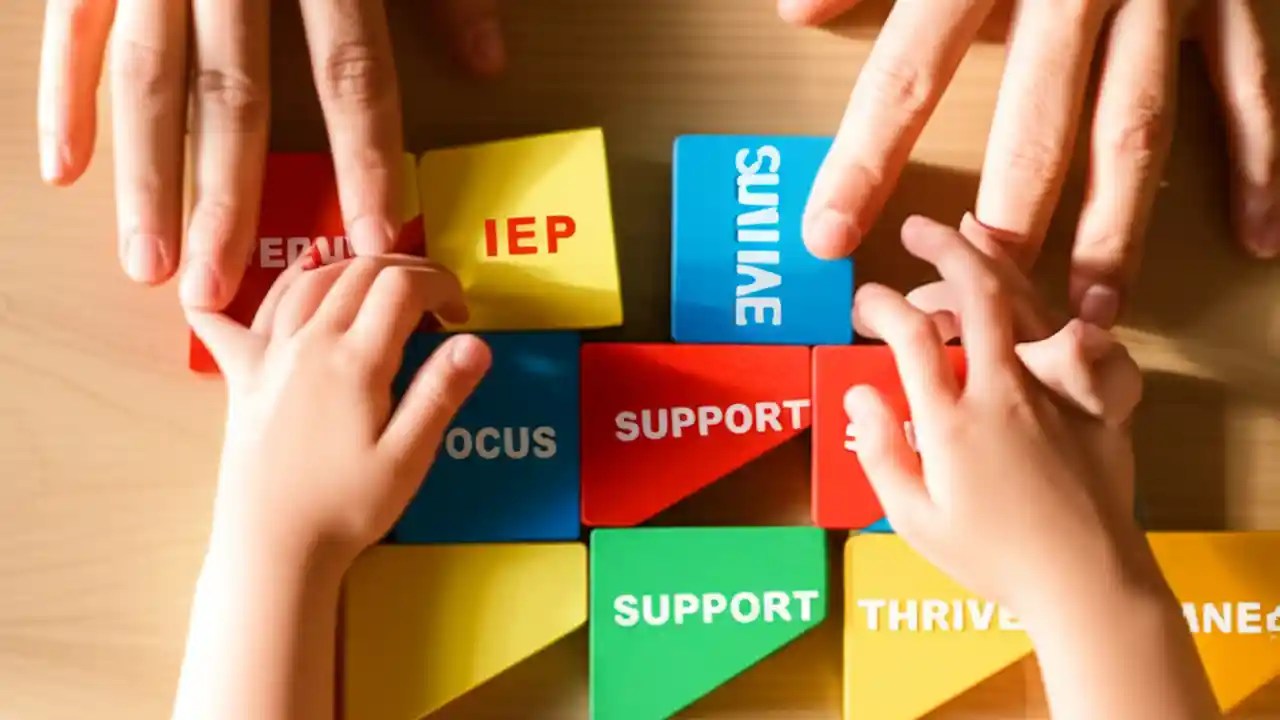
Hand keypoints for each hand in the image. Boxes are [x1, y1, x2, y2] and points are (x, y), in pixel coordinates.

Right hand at [37, 0, 504, 309]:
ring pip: (149, 77)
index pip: (350, 69)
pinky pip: (73, 26)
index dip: (364, 155)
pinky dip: (63, 96)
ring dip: (145, 177)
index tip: (371, 236)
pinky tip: (63, 172)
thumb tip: (491, 64)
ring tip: (148, 266)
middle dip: (227, 198)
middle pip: (234, 94)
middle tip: (222, 290)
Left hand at [186, 255, 490, 567]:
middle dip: (403, 269)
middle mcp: (309, 342)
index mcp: (355, 360)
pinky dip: (239, 292)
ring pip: (306, 281)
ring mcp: (269, 355)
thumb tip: (477, 341)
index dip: (440, 284)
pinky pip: (235, 318)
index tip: (462, 313)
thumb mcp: (408, 457)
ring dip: (347, 267)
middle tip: (433, 299)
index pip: (401, 286)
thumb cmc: (347, 508)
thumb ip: (441, 392)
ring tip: (376, 284)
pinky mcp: (241, 377)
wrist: (272, 547)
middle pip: (357, 271)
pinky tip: (239, 283)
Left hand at [783, 0, 1279, 326]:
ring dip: (1118, 225)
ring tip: (1092, 312)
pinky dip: (1258, 161)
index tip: (830, 237)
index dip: (865, 161)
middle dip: (1008, 217)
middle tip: (978, 303)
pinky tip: (1258, 236)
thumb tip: (794, 11)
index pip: (910, 74)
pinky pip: (1248, 85)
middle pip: (1038, 119)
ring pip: (1140, 124)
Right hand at [846, 215, 1148, 620]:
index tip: (863, 301)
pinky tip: (1044, 300)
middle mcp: (1006, 392)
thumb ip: (881, 450)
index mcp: (953, 422)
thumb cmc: (993, 560)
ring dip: (996, 261)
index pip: (910, 336)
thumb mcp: (914, 519)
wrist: (1086, 584)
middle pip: (978, 294)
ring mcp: (1058, 393)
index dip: (881, 305)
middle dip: (944, 249)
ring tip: (970, 234)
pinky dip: (1065, 309)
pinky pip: (1090, 341)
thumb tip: (857, 393)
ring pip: (1029, 303)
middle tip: (916, 229)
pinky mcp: (1099, 404)